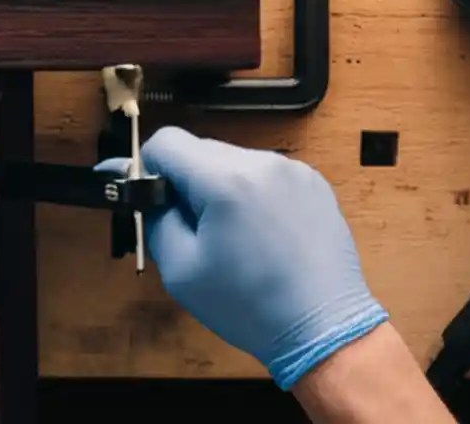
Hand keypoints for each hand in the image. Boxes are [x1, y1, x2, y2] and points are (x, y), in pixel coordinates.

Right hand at [100, 127, 386, 389]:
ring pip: (234, 161)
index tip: (155, 201)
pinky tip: (263, 235)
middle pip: (201, 150)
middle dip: (187, 182)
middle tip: (193, 229)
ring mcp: (293, 170)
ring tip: (234, 237)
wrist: (323, 328)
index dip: (149, 168)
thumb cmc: (248, 306)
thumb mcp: (181, 270)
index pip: (166, 141)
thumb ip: (155, 218)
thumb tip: (145, 189)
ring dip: (220, 187)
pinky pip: (266, 174)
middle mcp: (262, 162)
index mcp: (226, 180)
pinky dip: (253, 194)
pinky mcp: (314, 183)